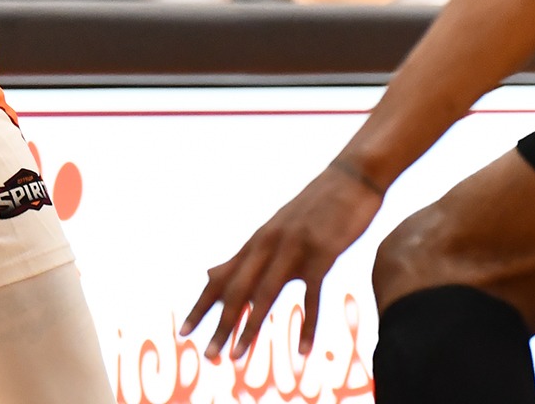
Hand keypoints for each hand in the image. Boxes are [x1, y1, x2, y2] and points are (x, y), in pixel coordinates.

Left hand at [182, 161, 382, 359]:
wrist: (351, 178)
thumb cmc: (315, 208)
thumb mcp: (275, 229)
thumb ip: (246, 255)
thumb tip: (210, 271)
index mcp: (256, 243)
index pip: (221, 279)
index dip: (202, 306)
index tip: (184, 332)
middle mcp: (267, 246)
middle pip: (236, 290)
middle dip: (220, 325)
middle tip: (207, 356)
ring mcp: (293, 249)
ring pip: (264, 294)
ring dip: (250, 328)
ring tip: (238, 356)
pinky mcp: (322, 253)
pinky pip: (311, 295)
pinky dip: (307, 324)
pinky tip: (304, 350)